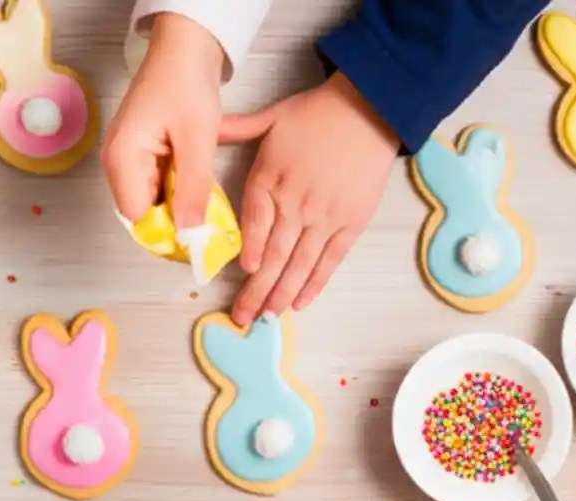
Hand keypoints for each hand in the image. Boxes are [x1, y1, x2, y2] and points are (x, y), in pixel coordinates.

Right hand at [104, 12, 223, 225]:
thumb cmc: (184, 81)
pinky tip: (195, 169)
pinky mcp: (140, 153)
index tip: (197, 227)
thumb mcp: (197, 139)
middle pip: (144, 210)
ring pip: (154, 198)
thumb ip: (193, 188)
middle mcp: (117, 162)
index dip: (167, 226)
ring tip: (201, 178)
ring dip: (180, 196)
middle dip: (175, 212)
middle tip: (205, 202)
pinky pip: (159, 182)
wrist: (184, 46)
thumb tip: (190, 231)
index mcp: (122, 159)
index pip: (138, 217)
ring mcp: (128, 158)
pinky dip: (179, 182)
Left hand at [218, 72, 398, 324]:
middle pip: (273, 254)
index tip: (243, 273)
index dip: (250, 251)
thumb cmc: (317, 112)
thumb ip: (236, 129)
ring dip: (281, 294)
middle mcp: (294, 202)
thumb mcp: (270, 116)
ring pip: (298, 264)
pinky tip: (300, 302)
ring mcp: (324, 216)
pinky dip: (315, 283)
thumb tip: (204, 128)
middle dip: (255, 290)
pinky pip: (329, 260)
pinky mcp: (350, 223)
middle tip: (242, 317)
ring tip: (267, 318)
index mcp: (269, 177)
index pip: (254, 224)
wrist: (371, 108)